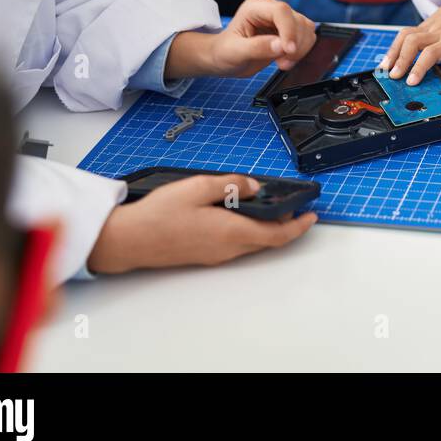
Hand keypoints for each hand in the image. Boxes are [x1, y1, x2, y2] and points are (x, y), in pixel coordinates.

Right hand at [87, 175, 316, 273]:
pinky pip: (235, 244)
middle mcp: (227, 248)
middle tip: (295, 208)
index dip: (298, 226)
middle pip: (266, 240)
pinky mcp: (204, 255)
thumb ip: (230, 184)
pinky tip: (239, 215)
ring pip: (251, 242)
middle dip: (285, 225)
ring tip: (269, 207)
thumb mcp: (197, 187)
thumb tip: (253, 185)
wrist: (129, 241)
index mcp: (231, 231)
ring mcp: (215, 255)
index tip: (311, 216)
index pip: (276, 234)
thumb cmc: (159, 215)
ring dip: (265, 227)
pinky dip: (247, 231)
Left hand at [166, 0, 315, 79]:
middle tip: (282, 63)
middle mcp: (271, 10)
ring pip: (306, 28)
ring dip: (300, 48)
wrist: (225, 59)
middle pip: (297, 20)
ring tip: (283, 62)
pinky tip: (287, 59)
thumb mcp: (235, 52)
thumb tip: (280, 45)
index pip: (281, 11)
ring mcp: (282, 20)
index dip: (289, 30)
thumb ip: (256, 47)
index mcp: (255, 8)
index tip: (288, 50)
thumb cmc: (224, 52)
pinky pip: (307, 37)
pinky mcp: (290, 31)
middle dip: (295, 44)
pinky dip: (302, 50)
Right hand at [378, 0, 440, 90]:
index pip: (432, 53)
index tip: (411, 81)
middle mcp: (437, 32)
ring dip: (393, 51)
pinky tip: (389, 58)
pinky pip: (405, 32)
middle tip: (393, 77)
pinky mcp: (422, 24)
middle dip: (401, 60)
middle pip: (413, 42)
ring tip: (385, 69)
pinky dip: (395, 45)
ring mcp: (428, 27)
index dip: (419, 67)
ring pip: (405, 35)